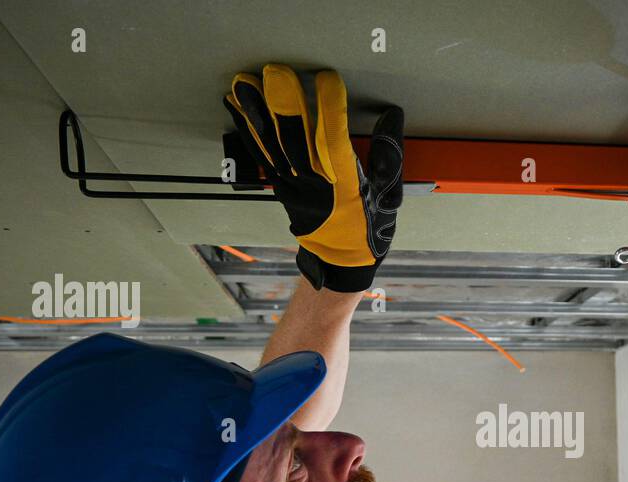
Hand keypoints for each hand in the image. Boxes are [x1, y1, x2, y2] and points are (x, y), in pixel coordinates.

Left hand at [224, 64, 402, 292]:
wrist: (340, 262)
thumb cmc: (367, 228)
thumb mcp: (389, 198)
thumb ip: (388, 157)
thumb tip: (392, 116)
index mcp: (345, 186)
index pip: (335, 141)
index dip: (330, 108)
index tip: (327, 78)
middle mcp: (314, 184)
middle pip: (296, 141)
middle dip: (285, 105)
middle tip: (277, 72)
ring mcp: (291, 185)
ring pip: (271, 146)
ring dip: (255, 112)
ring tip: (244, 81)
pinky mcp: (279, 186)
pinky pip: (259, 154)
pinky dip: (246, 129)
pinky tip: (236, 105)